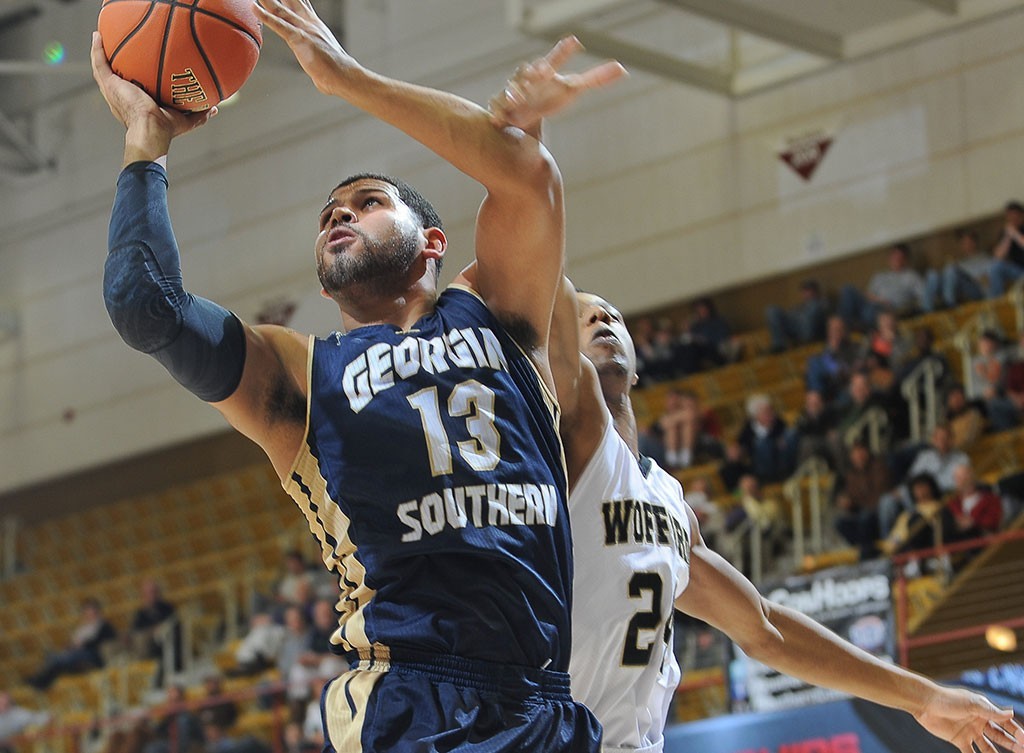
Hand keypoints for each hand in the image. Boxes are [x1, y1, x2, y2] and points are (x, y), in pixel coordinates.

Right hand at [90, 31, 214, 160]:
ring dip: (100, 51)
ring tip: (100, 35)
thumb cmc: (165, 129)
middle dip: (115, 61)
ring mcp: (113, 90)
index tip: (137, 64)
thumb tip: (214, 108)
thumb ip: (199, 114)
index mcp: (136, 103)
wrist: (151, 129)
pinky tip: (98, 35)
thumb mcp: (184, 120)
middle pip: (115, 75)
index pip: (133, 86)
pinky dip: (97, 49)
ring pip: (102, 67)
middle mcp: (122, 96)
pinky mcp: (109, 85)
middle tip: (115, 46)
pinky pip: (99, 63)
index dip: (132, 76)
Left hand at [255, 0, 353, 95]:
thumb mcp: (323, 58)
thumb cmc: (335, 71)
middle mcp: (309, 23)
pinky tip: (254, 8)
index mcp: (316, 26)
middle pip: (291, 2)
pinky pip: (279, 25)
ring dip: (267, 1)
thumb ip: (315, 60)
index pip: (302, 5)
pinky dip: (266, 17)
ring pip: (281, 10)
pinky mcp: (299, 39)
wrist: (343, 74)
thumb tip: (318, 76)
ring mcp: (304, 30)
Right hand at [488, 36, 626, 133]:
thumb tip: (622, 69)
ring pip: (511, 89)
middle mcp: (527, 80)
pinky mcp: (500, 109)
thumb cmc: (549, 97)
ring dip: (514, 93)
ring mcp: (512, 93)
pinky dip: (497, 114)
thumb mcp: (572, 89)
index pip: (555, 59)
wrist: (522, 116)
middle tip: (544, 70)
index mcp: (546, 73)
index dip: (564, 52)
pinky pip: (496, 110)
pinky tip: (498, 121)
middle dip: (534, 70)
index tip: (575, 42)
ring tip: (520, 99)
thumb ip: (596, 79)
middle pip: (529, 70)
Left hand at [914, 685, 1022, 752]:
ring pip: (988, 746)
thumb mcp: (972, 704)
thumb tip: (1012, 712)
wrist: (925, 703)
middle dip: (1012, 744)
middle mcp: (979, 721)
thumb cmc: (948, 699)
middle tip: (1022, 751)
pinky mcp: (959, 739)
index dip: (1016, 732)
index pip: (1005, 722)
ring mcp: (969, 731)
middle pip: (1000, 735)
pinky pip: (971, 752)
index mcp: (984, 710)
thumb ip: (991, 712)